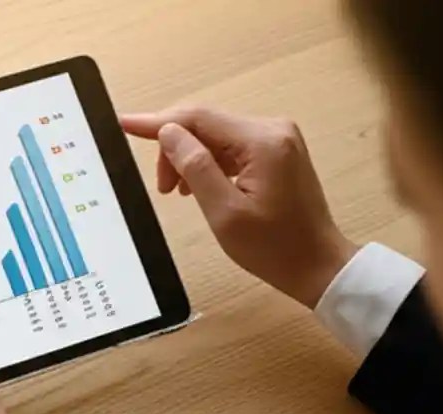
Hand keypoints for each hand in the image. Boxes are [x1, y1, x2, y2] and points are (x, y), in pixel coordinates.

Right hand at [120, 107, 357, 308]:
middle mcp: (273, 130)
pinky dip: (210, 163)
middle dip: (175, 149)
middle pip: (206, 125)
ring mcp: (277, 139)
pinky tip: (199, 186)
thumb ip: (195, 167)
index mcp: (263, 141)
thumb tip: (169, 133)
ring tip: (178, 192)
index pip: (198, 118)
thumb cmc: (274, 247)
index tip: (125, 123)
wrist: (317, 264)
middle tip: (161, 188)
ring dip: (191, 159)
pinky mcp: (277, 151)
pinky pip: (232, 147)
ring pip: (216, 136)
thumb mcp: (224, 212)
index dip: (157, 122)